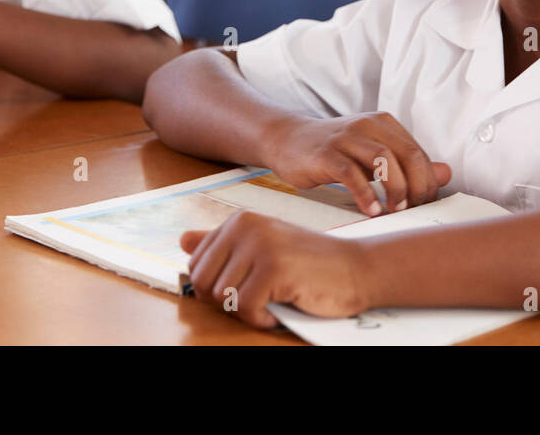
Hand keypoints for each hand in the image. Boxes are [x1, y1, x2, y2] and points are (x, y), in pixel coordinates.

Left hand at [181, 212, 371, 327]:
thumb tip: (183, 240)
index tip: (247, 287)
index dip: (217, 289)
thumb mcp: (263, 247)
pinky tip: (282, 307)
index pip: (196, 265)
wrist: (356, 268)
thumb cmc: (310, 263)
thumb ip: (222, 244)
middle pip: (203, 283)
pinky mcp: (274, 268)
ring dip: (248, 311)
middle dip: (228, 302)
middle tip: (260, 298)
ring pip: (223, 297)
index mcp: (239, 220)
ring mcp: (259, 245)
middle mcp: (246, 226)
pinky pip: (245, 309)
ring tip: (274, 300)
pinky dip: (262, 319)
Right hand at [266, 111, 451, 215]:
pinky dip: (366, 194)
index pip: (418, 153)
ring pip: (384, 161)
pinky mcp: (326, 154)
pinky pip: (351, 173)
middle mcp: (368, 125)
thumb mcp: (374, 154)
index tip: (425, 205)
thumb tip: (445, 173)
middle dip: (417, 187)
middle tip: (414, 211)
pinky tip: (371, 210)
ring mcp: (346, 138)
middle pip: (406, 155)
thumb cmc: (334, 151)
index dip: (427, 182)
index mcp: (384, 124)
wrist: (287, 140)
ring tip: (395, 211)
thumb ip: (408, 163)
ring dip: (396, 190)